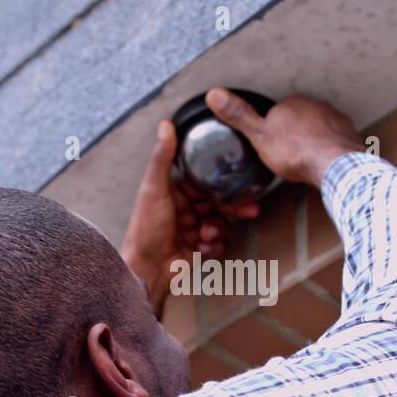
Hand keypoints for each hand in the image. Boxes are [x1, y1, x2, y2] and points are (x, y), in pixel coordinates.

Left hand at [121, 119, 258, 314]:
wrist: (147, 270)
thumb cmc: (145, 230)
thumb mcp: (154, 189)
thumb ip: (162, 158)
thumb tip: (165, 125)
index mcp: (173, 192)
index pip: (205, 183)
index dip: (222, 183)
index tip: (239, 184)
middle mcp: (183, 210)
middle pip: (218, 203)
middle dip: (232, 208)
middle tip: (250, 209)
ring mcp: (191, 230)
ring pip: (221, 223)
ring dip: (219, 230)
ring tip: (207, 236)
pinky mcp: (198, 249)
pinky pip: (219, 244)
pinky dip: (215, 247)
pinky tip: (204, 249)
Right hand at [205, 88, 360, 187]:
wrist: (334, 165)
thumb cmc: (297, 152)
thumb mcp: (259, 135)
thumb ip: (239, 115)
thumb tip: (214, 94)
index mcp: (292, 103)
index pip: (278, 110)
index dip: (273, 128)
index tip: (271, 143)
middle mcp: (315, 105)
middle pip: (300, 117)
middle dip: (295, 132)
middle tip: (288, 154)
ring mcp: (335, 119)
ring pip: (320, 127)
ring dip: (314, 139)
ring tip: (307, 160)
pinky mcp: (349, 135)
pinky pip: (337, 140)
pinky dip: (331, 149)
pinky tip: (325, 162)